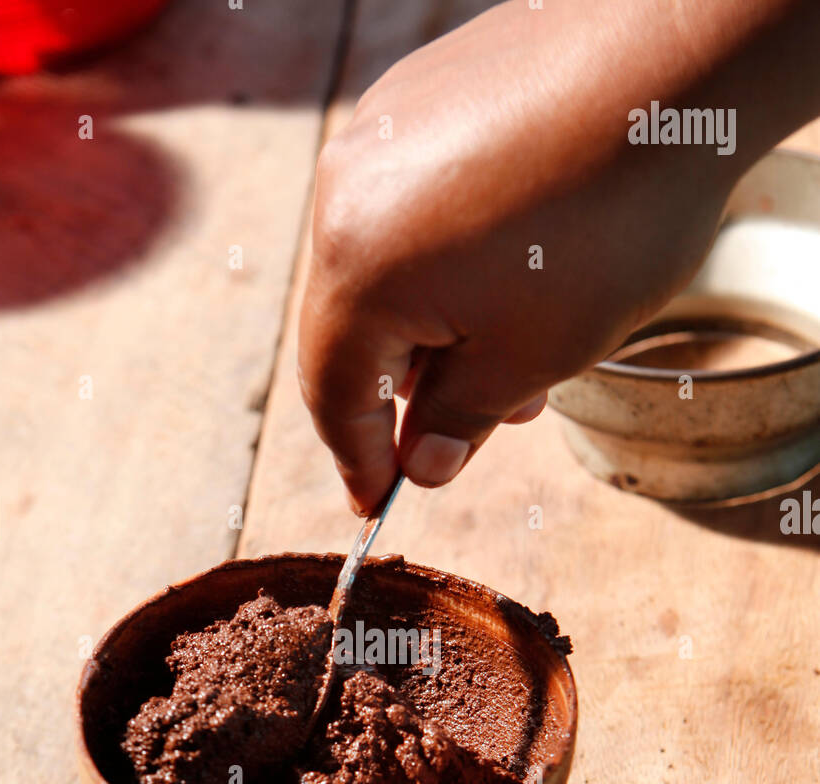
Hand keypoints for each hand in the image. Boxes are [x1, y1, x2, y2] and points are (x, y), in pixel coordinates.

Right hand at [299, 0, 818, 512]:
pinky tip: (515, 265)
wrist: (675, 55)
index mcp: (359, 268)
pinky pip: (410, 204)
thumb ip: (460, 420)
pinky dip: (446, 258)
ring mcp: (381, 133)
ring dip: (436, 325)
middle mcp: (347, 193)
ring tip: (518, 346)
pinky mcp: (420, 95)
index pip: (334, 395)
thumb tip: (422, 463)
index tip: (379, 502)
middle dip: (411, 391)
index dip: (359, 460)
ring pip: (385, 265)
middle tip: (473, 429)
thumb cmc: (610, 216)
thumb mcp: (534, 355)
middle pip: (353, 327)